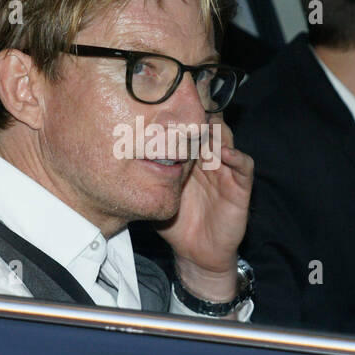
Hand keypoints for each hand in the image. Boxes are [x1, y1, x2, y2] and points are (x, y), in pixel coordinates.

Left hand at [156, 118, 253, 301]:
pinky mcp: (240, 187)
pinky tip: (224, 153)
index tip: (167, 101)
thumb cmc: (176, 223)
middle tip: (189, 100)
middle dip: (199, 112)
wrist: (197, 254)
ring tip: (204, 124)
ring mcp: (226, 171)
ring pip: (227, 138)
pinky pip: (243, 166)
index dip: (180, 113)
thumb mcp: (155, 194)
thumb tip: (111, 158)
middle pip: (208, 125)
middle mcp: (209, 159)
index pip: (187, 128)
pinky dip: (236, 157)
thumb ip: (142, 177)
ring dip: (216, 130)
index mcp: (189, 158)